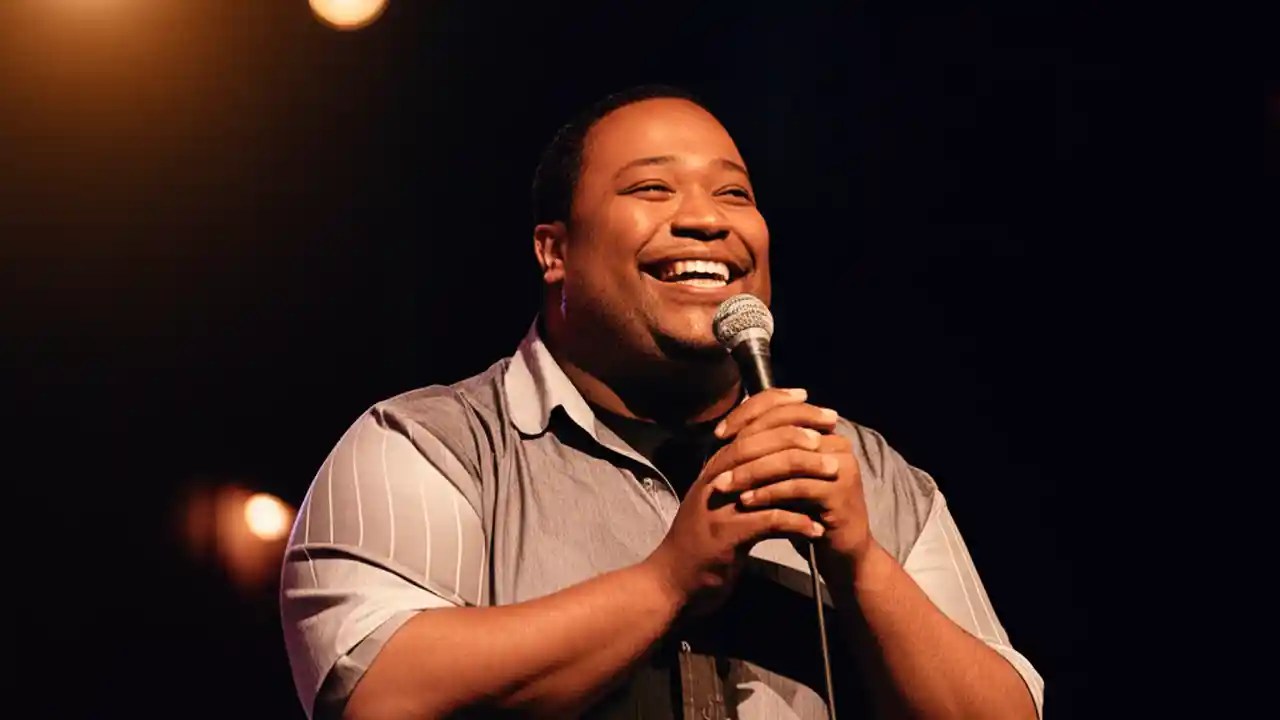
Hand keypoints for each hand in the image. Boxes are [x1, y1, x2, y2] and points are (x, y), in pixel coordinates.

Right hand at [643, 388, 828, 615]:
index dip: (776, 405)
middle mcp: (714, 479)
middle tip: (829, 432)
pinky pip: (767, 521)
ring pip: (764, 475)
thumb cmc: (702, 540)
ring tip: (833, 472)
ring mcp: (718, 506)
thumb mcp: (720, 499)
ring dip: (803, 471)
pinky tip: (817, 528)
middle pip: (757, 441)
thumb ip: (743, 474)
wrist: (673, 582)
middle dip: (798, 432)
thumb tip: (778, 449)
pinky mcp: (725, 536)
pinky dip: (795, 521)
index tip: (807, 399)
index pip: (746, 422)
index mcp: (715, 467)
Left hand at [712, 388, 873, 573]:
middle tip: (716, 465)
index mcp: (824, 431)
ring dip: (753, 473)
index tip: (717, 433)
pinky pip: (797, 487)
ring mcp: (842, 466)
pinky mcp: (841, 492)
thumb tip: (727, 430)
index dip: (747, 417)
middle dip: (745, 450)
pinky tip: (746, 502)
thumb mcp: (784, 477)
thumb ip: (767, 451)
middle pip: (784, 434)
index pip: (782, 410)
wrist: (840, 551)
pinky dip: (768, 493)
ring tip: (726, 486)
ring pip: (789, 460)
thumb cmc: (807, 511)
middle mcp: (837, 443)